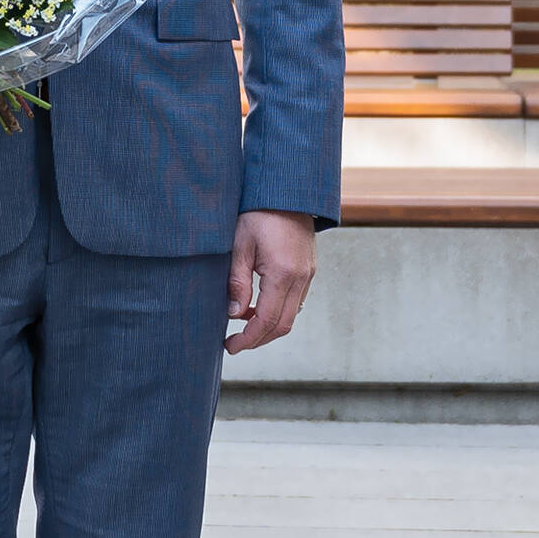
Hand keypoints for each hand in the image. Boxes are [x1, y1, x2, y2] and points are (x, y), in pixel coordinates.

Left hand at [226, 211, 317, 356]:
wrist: (288, 191)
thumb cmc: (260, 212)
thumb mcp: (240, 245)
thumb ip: (237, 281)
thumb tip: (233, 314)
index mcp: (283, 273)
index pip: (267, 320)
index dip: (248, 339)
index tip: (230, 346)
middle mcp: (301, 278)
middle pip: (283, 326)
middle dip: (258, 340)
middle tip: (234, 344)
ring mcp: (308, 275)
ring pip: (291, 316)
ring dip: (267, 327)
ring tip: (241, 324)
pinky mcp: (309, 270)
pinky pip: (295, 301)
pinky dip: (277, 311)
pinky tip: (256, 306)